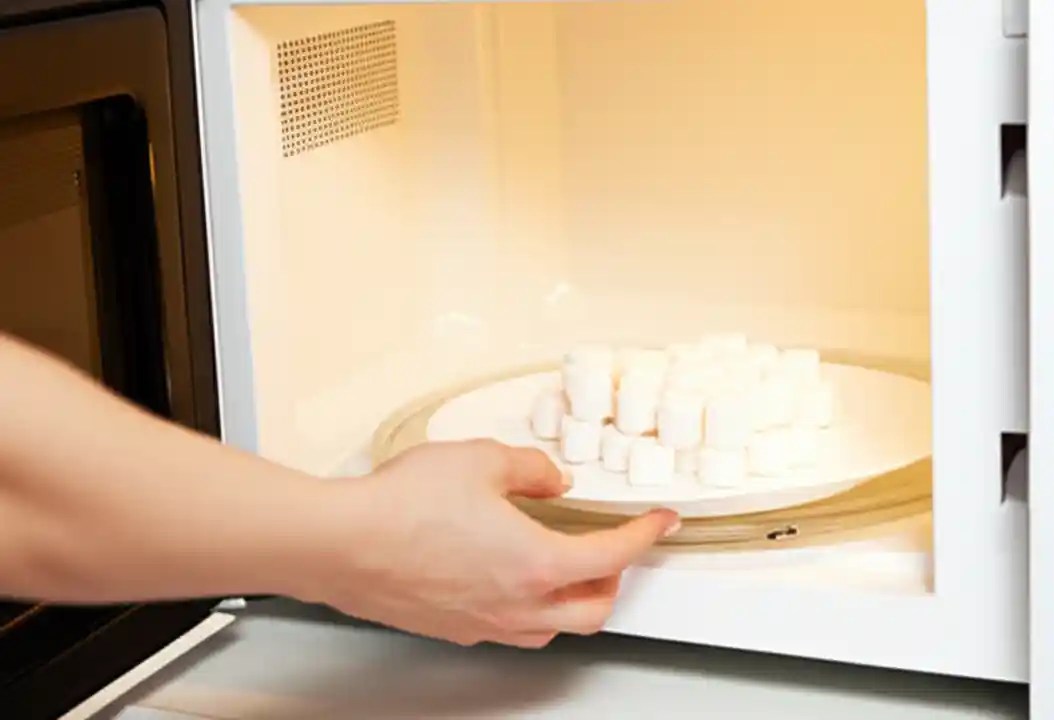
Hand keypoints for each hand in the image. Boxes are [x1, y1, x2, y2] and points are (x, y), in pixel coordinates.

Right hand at [313, 439, 679, 648]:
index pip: (615, 555)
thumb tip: (552, 479)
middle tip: (614, 549)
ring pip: (553, 628)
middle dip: (616, 580)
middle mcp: (518, 605)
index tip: (660, 523)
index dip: (646, 535)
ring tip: (568, 568)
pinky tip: (514, 582)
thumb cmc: (402, 505)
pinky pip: (512, 630)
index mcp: (538, 564)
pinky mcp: (454, 629)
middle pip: (594, 610)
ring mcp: (485, 624)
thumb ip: (531, 468)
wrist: (341, 543)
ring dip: (573, 601)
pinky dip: (531, 610)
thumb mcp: (482, 459)